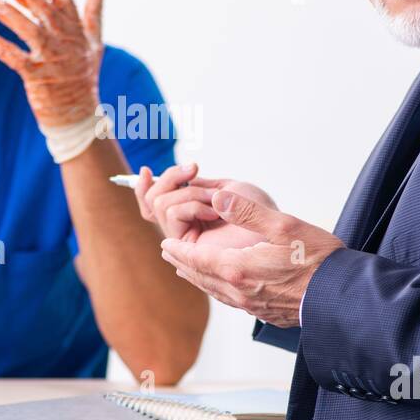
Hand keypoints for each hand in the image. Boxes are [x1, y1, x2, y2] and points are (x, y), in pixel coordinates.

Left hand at [0, 0, 103, 128]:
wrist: (79, 115)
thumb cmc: (84, 76)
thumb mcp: (95, 44)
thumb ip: (94, 14)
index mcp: (78, 33)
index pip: (63, 1)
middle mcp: (66, 43)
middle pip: (44, 11)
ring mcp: (52, 61)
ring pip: (30, 31)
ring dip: (10, 14)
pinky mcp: (38, 78)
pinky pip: (17, 60)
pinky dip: (2, 48)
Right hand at [134, 163, 276, 248]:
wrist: (275, 228)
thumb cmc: (258, 210)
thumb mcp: (224, 189)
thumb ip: (195, 185)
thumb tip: (172, 177)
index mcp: (191, 215)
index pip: (155, 204)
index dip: (144, 187)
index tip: (146, 170)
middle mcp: (184, 229)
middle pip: (152, 201)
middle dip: (171, 179)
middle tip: (194, 170)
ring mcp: (185, 240)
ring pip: (160, 205)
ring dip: (188, 192)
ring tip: (214, 200)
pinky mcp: (189, 249)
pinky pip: (172, 216)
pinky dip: (191, 205)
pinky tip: (212, 212)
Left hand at [159, 190, 343, 327]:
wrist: (341, 297)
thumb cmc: (317, 260)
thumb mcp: (283, 226)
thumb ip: (247, 212)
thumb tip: (218, 197)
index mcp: (238, 269)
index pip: (197, 259)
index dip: (180, 251)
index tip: (165, 244)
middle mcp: (240, 291)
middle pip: (201, 277)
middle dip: (183, 264)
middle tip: (169, 254)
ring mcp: (252, 305)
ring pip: (215, 291)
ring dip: (198, 278)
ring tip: (188, 270)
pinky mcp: (265, 313)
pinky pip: (231, 300)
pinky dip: (218, 289)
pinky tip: (222, 286)